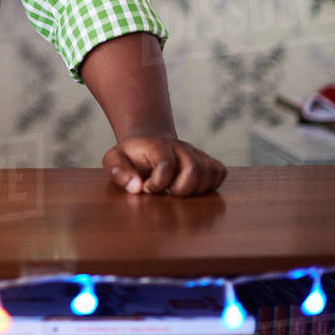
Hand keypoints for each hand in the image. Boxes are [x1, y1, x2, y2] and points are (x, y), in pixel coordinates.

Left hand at [102, 136, 226, 195]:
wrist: (149, 143)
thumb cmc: (131, 156)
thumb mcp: (114, 159)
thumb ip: (118, 170)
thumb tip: (136, 188)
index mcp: (157, 145)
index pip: (166, 164)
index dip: (158, 183)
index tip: (147, 188)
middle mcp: (180, 146)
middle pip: (194, 169)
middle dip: (180, 189)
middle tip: (166, 192)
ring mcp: (195, 152)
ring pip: (209, 173)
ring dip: (194, 190)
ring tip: (177, 190)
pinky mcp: (207, 160)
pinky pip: (220, 172)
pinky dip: (210, 185)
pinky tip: (192, 188)